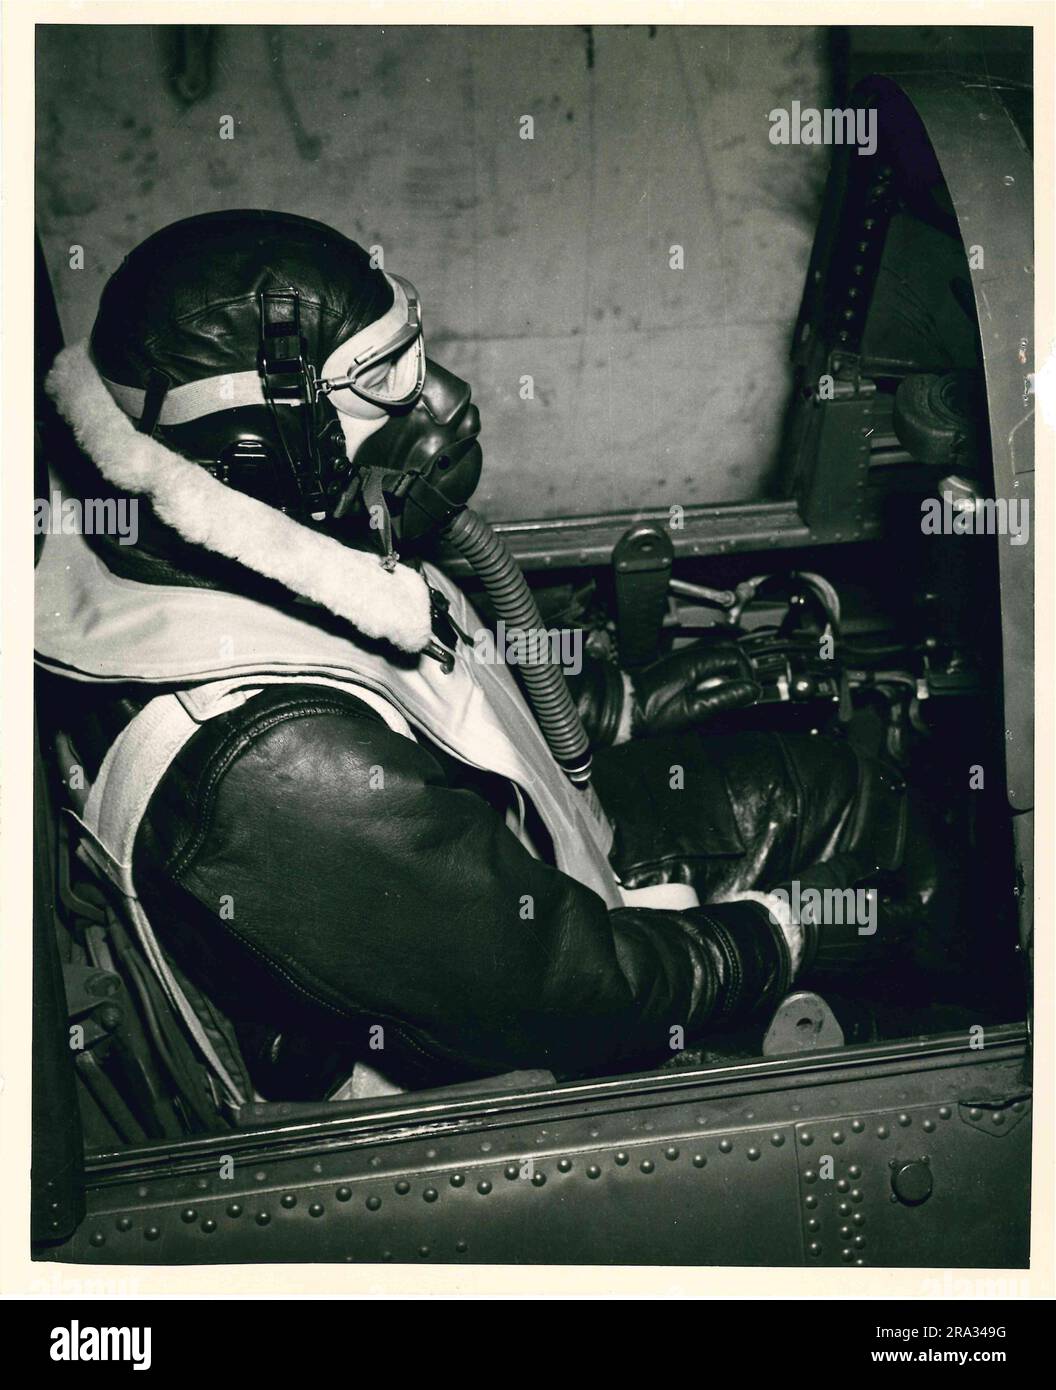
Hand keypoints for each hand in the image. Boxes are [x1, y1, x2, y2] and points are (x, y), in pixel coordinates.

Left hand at [631, 642, 759, 734]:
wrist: (626, 708)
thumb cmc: (653, 711)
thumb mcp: (694, 710)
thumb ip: (724, 698)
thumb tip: (750, 690)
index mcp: (696, 662)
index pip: (735, 657)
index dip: (747, 674)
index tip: (749, 692)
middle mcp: (690, 655)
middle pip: (728, 650)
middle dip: (740, 670)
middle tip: (743, 692)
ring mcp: (682, 659)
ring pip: (716, 655)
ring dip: (728, 672)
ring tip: (728, 694)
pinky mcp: (677, 667)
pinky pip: (704, 663)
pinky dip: (714, 674)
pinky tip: (709, 692)